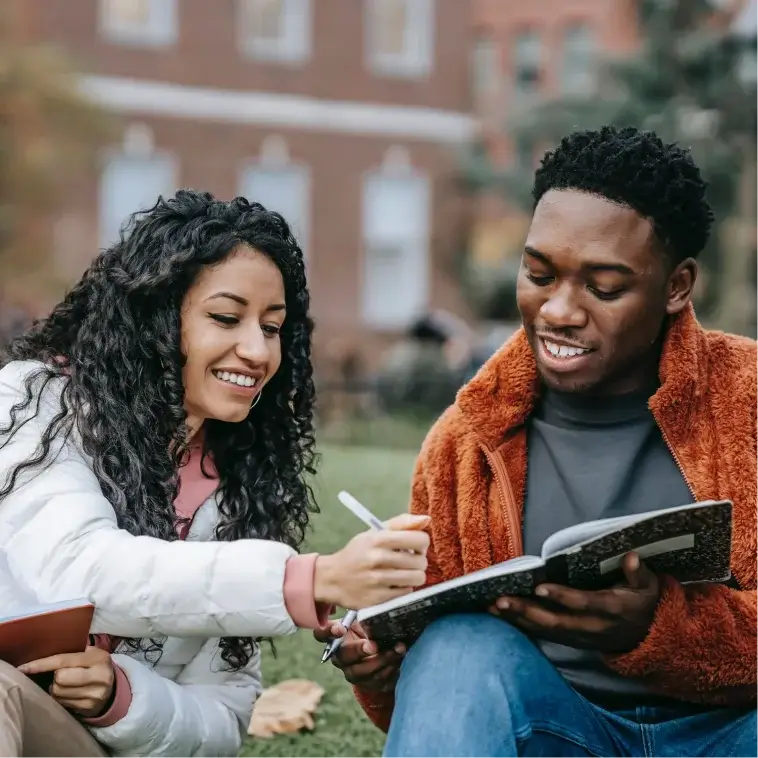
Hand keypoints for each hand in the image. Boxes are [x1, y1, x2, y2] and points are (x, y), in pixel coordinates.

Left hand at [18, 646, 115, 717]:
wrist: (113, 688)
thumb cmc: (96, 666)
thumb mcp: (92, 654)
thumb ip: (75, 651)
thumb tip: (44, 651)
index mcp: (98, 658)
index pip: (64, 660)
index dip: (42, 664)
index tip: (23, 667)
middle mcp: (99, 676)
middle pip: (59, 679)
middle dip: (55, 677)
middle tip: (60, 675)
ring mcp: (94, 694)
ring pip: (58, 693)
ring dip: (55, 688)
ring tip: (64, 684)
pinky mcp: (88, 708)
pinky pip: (62, 703)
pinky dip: (60, 697)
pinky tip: (67, 693)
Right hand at [313, 620, 403, 692]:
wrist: (382, 654)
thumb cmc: (370, 630)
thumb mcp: (365, 620)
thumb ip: (365, 615)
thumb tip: (375, 605)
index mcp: (335, 637)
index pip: (321, 634)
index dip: (328, 632)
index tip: (340, 628)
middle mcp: (339, 657)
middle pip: (343, 656)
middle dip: (359, 650)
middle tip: (374, 645)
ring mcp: (352, 673)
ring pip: (362, 671)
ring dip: (382, 660)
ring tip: (398, 648)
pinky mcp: (367, 685)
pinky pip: (377, 680)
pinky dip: (390, 669)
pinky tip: (399, 659)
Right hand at [314, 514, 430, 609]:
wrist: (332, 578)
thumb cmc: (358, 552)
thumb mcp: (374, 532)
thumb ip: (401, 523)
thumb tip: (427, 519)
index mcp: (379, 539)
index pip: (419, 539)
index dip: (422, 543)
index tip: (414, 547)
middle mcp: (378, 559)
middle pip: (421, 561)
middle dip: (419, 561)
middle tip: (408, 561)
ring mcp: (378, 581)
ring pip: (417, 578)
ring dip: (414, 576)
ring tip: (404, 573)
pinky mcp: (378, 599)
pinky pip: (407, 593)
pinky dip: (404, 588)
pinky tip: (394, 584)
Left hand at [489, 552, 660, 653]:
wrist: (647, 638)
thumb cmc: (644, 602)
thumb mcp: (649, 587)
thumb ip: (639, 573)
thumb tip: (631, 557)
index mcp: (611, 610)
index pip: (584, 603)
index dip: (562, 597)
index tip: (540, 586)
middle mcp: (592, 627)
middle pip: (556, 622)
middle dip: (526, 611)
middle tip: (500, 600)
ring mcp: (579, 637)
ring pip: (545, 631)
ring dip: (517, 619)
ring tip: (491, 607)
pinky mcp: (570, 640)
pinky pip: (542, 635)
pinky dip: (520, 626)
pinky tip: (499, 616)